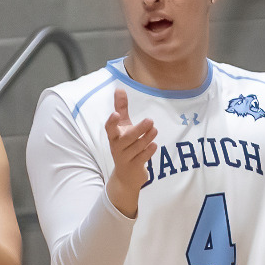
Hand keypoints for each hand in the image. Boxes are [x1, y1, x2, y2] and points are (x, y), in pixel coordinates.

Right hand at [102, 88, 156, 217]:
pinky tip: (154, 145)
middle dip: (138, 130)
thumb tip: (119, 88)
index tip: (115, 114)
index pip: (109, 129)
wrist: (126, 175)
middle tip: (150, 120)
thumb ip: (121, 109)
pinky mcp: (134, 167)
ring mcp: (126, 158)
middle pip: (126, 138)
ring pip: (137, 148)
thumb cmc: (124, 146)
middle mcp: (118, 147)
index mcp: (114, 136)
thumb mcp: (122, 127)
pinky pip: (142, 158)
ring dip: (147, 138)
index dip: (112, 122)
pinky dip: (148, 151)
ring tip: (155, 129)